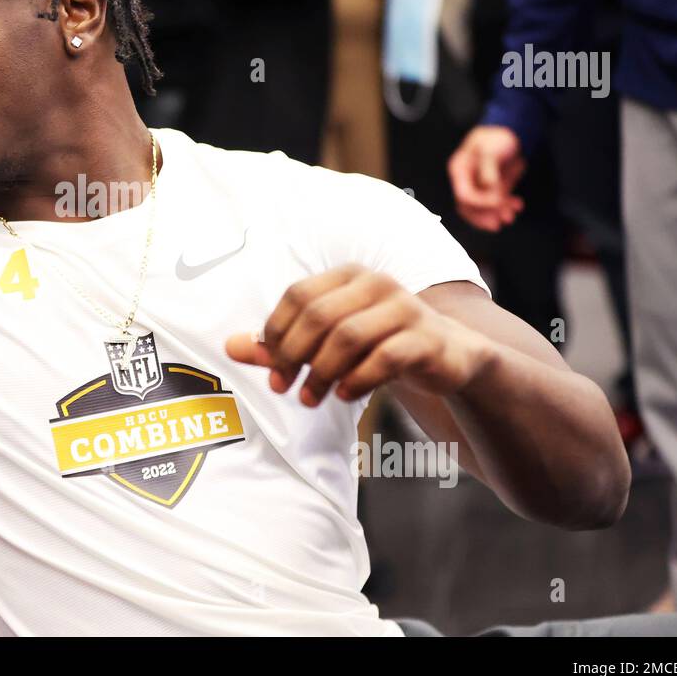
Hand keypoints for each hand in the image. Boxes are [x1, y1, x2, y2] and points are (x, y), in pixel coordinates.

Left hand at [225, 265, 493, 405]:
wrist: (447, 355)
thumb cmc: (376, 345)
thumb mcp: (327, 343)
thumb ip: (281, 345)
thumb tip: (229, 347)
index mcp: (348, 276)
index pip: (298, 296)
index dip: (277, 333)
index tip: (271, 368)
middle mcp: (376, 284)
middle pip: (319, 316)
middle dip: (294, 355)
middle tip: (284, 388)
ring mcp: (405, 308)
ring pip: (349, 337)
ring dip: (322, 373)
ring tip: (311, 399)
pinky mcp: (426, 338)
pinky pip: (385, 357)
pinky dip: (358, 379)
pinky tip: (346, 396)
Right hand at [446, 125, 526, 230]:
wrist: (511, 131)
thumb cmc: (498, 137)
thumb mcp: (491, 149)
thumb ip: (488, 169)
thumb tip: (488, 185)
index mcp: (460, 170)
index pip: (465, 196)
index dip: (480, 204)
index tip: (498, 203)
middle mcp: (466, 179)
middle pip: (469, 207)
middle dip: (485, 216)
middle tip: (500, 222)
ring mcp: (478, 184)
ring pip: (482, 208)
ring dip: (496, 214)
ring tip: (511, 217)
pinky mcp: (491, 187)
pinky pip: (495, 202)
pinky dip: (505, 206)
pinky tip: (517, 205)